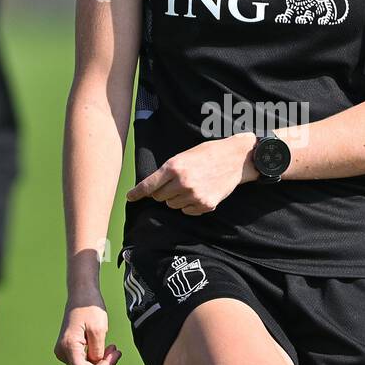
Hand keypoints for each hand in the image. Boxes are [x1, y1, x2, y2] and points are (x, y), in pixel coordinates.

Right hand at [54, 295, 121, 364]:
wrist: (81, 295)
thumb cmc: (90, 308)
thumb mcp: (99, 330)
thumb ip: (98, 352)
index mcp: (69, 348)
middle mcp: (63, 352)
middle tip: (117, 352)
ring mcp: (65, 351)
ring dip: (102, 362)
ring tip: (114, 349)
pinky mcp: (69, 349)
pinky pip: (85, 360)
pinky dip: (98, 357)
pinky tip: (107, 348)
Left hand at [127, 134, 256, 214]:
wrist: (235, 158)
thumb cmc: (207, 154)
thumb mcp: (183, 156)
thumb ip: (167, 171)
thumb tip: (151, 190)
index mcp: (174, 167)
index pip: (148, 186)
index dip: (137, 193)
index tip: (129, 197)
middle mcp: (182, 182)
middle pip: (159, 197)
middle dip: (162, 192)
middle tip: (174, 183)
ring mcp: (194, 195)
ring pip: (172, 205)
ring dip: (176, 198)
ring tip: (191, 185)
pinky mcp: (205, 205)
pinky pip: (187, 211)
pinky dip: (189, 205)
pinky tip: (199, 192)